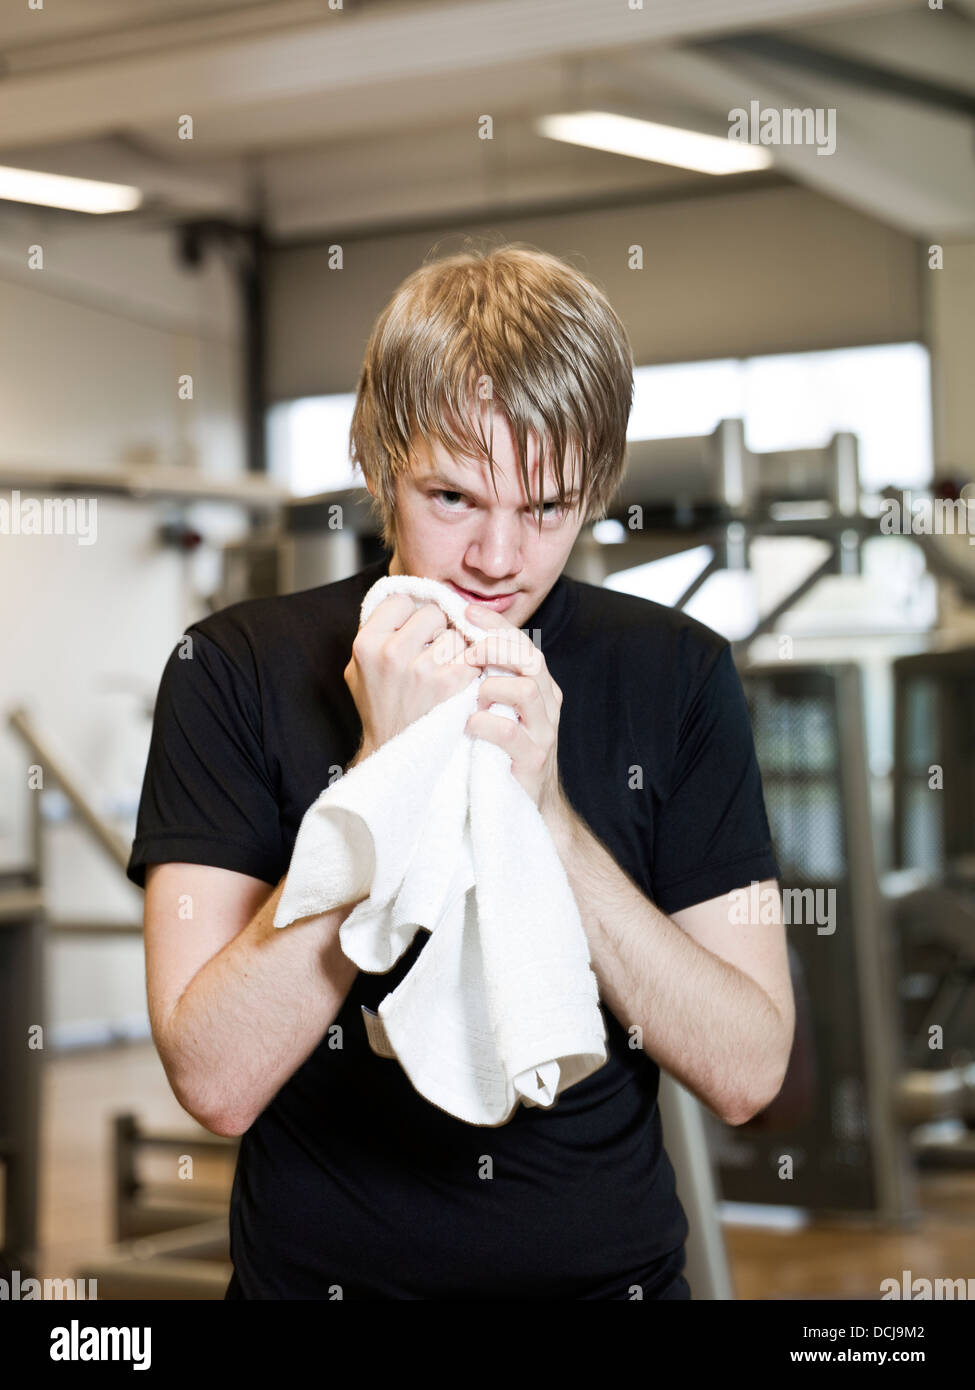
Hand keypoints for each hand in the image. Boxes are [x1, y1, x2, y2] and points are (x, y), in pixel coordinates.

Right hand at [343, 594, 479, 756]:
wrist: (393, 751)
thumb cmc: (378, 706)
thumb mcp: (358, 668)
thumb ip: (376, 634)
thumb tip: (404, 601)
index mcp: (366, 643)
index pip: (402, 600)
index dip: (412, 614)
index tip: (415, 631)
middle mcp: (391, 652)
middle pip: (433, 613)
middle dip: (438, 628)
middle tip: (433, 650)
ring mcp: (421, 669)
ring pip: (455, 634)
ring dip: (456, 649)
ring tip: (444, 668)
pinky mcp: (448, 684)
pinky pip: (471, 656)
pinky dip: (470, 666)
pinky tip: (460, 679)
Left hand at [461, 602, 569, 823]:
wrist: (516, 806)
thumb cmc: (494, 751)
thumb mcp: (488, 707)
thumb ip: (478, 677)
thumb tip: (442, 639)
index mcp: (534, 684)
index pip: (519, 640)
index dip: (494, 624)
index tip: (464, 611)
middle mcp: (544, 702)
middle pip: (530, 657)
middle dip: (496, 646)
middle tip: (465, 651)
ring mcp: (542, 731)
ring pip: (526, 690)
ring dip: (491, 685)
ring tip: (468, 695)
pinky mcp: (534, 760)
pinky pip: (513, 733)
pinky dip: (487, 724)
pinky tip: (468, 725)